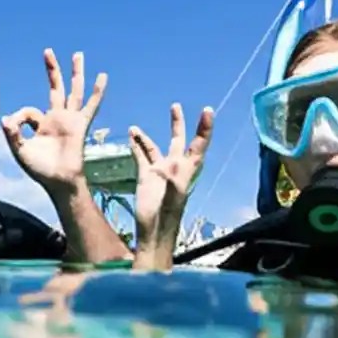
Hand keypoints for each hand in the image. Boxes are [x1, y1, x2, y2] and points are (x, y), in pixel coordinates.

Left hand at [1, 49, 107, 191]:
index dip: (20, 116)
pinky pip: (90, 105)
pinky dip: (97, 92)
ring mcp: (69, 120)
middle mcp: (56, 118)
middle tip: (48, 51)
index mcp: (41, 125)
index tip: (15, 128)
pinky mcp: (80, 125)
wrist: (59, 181)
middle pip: (55, 88)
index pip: (29, 111)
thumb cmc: (40, 170)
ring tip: (78, 55)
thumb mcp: (20, 151)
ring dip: (76, 73)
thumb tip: (6, 119)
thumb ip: (12, 135)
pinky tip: (102, 77)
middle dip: (52, 70)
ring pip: (73, 91)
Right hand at [127, 103, 213, 268]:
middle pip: (179, 139)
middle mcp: (174, 166)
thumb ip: (173, 184)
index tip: (207, 110)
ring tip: (135, 127)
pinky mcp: (145, 175)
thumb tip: (168, 169)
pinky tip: (130, 136)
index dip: (204, 127)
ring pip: (154, 146)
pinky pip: (140, 156)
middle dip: (178, 123)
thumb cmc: (167, 218)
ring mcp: (159, 170)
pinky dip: (135, 146)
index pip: (199, 144)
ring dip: (146, 136)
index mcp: (186, 170)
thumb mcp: (172, 200)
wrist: (154, 231)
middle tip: (174, 106)